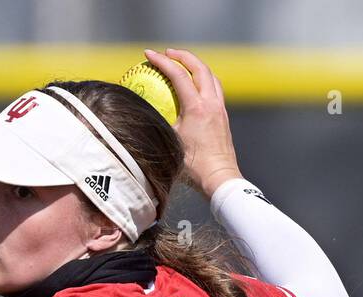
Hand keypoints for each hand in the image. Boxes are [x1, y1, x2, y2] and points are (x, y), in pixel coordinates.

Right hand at [143, 47, 243, 199]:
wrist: (220, 178)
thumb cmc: (194, 166)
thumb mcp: (169, 143)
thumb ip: (156, 124)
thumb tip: (139, 112)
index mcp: (197, 107)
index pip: (178, 75)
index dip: (161, 61)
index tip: (148, 54)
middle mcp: (211, 103)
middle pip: (199, 67)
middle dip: (182, 56)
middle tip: (168, 52)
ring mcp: (220, 109)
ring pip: (211, 76)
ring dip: (196, 66)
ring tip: (183, 65)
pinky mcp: (223, 117)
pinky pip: (215, 90)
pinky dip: (204, 81)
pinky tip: (196, 88)